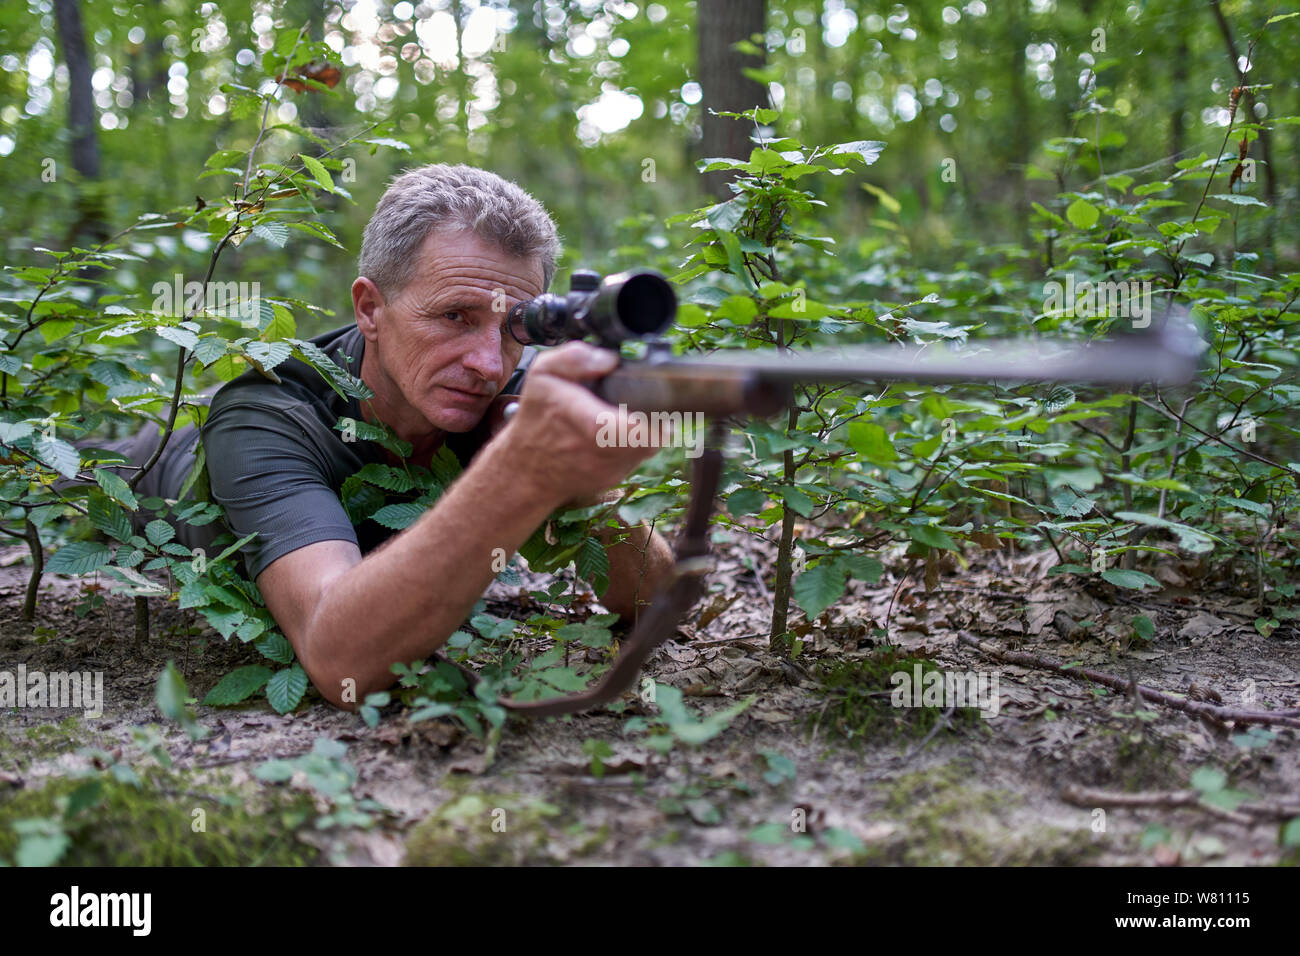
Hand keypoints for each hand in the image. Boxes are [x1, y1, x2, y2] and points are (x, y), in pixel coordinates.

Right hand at [495, 342, 657, 506]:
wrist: (523, 469)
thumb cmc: (535, 421)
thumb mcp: (542, 375)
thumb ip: (575, 357)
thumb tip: (609, 358)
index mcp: (597, 427)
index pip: (650, 425)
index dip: (659, 409)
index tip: (651, 395)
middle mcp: (611, 454)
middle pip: (658, 433)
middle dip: (652, 414)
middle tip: (636, 400)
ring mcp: (615, 471)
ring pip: (649, 445)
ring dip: (642, 429)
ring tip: (619, 414)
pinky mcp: (615, 479)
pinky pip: (634, 456)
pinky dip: (628, 443)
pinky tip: (609, 432)